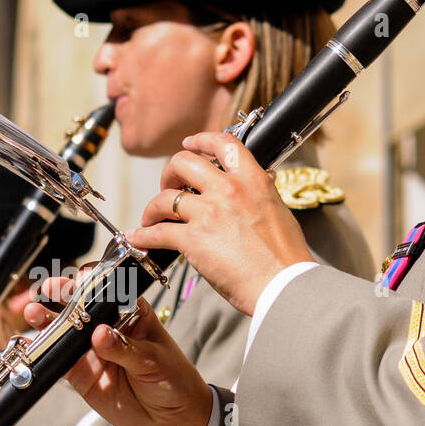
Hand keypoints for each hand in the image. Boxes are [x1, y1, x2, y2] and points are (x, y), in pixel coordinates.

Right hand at [25, 276, 212, 425]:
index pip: (110, 288)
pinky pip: (57, 360)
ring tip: (35, 312)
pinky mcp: (81, 373)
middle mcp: (108, 326)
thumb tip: (99, 334)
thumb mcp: (154, 360)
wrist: (173, 422)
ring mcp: (92, 349)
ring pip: (64, 329)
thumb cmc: (173, 382)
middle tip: (52, 288)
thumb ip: (124, 348)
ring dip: (48, 319)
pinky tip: (31, 343)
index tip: (83, 280)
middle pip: (81, 303)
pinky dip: (43, 352)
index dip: (94, 280)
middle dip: (64, 293)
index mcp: (132, 312)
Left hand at [128, 131, 314, 315]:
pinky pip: (157, 232)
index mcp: (252, 180)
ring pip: (164, 198)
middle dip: (170, 173)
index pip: (223, 144)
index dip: (201, 140)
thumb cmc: (285, 257)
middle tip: (168, 186)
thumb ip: (261, 195)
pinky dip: (143, 235)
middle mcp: (228, 189)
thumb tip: (256, 188)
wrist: (282, 284)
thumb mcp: (279, 211)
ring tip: (150, 218)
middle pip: (184, 163)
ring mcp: (208, 213)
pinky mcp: (193, 239)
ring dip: (152, 208)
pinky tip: (139, 238)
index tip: (189, 144)